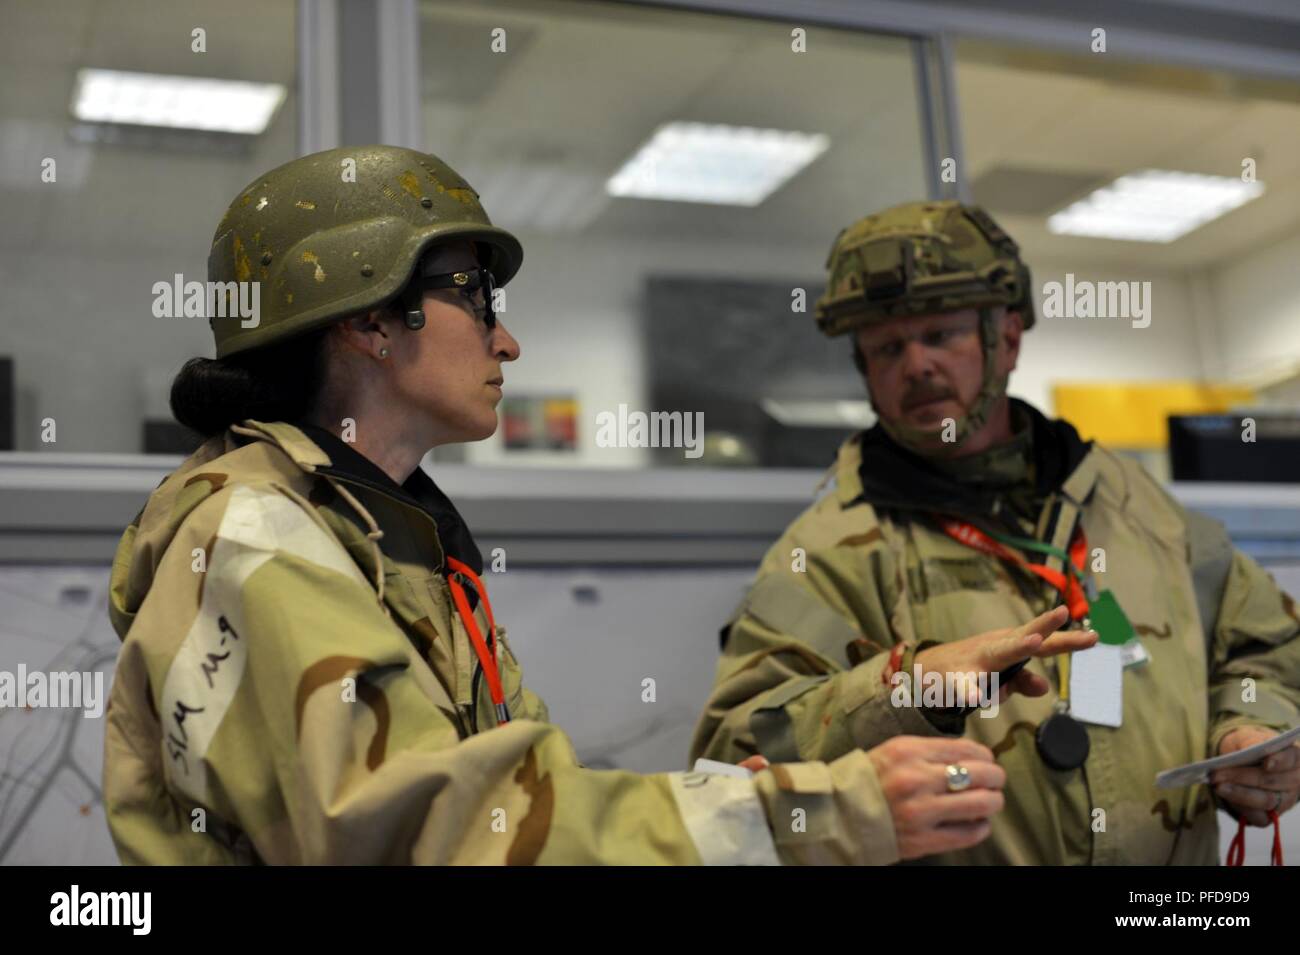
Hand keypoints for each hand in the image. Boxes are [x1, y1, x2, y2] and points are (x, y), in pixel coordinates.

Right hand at [866, 735, 1005, 859]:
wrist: (841, 813)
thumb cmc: (870, 779)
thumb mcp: (895, 751)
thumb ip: (930, 751)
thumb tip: (971, 757)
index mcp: (909, 751)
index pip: (966, 749)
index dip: (985, 755)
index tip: (987, 760)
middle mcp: (917, 779)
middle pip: (980, 774)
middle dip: (996, 777)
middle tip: (996, 779)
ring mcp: (921, 812)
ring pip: (980, 803)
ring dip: (993, 801)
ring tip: (991, 800)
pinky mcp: (923, 839)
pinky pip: (967, 833)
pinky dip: (981, 827)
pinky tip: (978, 822)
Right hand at [913, 605, 1096, 705]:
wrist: (924, 671)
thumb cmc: (969, 670)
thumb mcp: (999, 676)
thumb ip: (1022, 681)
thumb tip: (1045, 686)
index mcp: (1008, 647)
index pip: (1044, 643)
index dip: (1068, 640)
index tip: (1094, 637)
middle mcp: (994, 649)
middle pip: (1022, 637)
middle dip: (1043, 626)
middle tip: (1062, 613)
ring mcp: (975, 662)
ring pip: (998, 655)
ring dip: (1016, 647)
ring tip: (1033, 643)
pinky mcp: (956, 679)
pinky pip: (965, 687)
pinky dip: (971, 691)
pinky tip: (977, 697)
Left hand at [1212, 726, 1299, 825]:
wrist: (1241, 760)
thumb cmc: (1248, 746)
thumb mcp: (1248, 737)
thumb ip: (1251, 742)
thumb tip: (1249, 749)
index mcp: (1294, 758)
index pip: (1291, 758)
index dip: (1280, 761)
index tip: (1266, 763)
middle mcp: (1294, 781)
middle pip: (1272, 781)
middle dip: (1243, 777)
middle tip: (1217, 773)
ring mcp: (1285, 800)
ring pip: (1266, 800)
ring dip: (1239, 794)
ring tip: (1218, 786)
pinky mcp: (1272, 815)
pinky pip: (1259, 817)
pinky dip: (1240, 807)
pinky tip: (1226, 796)